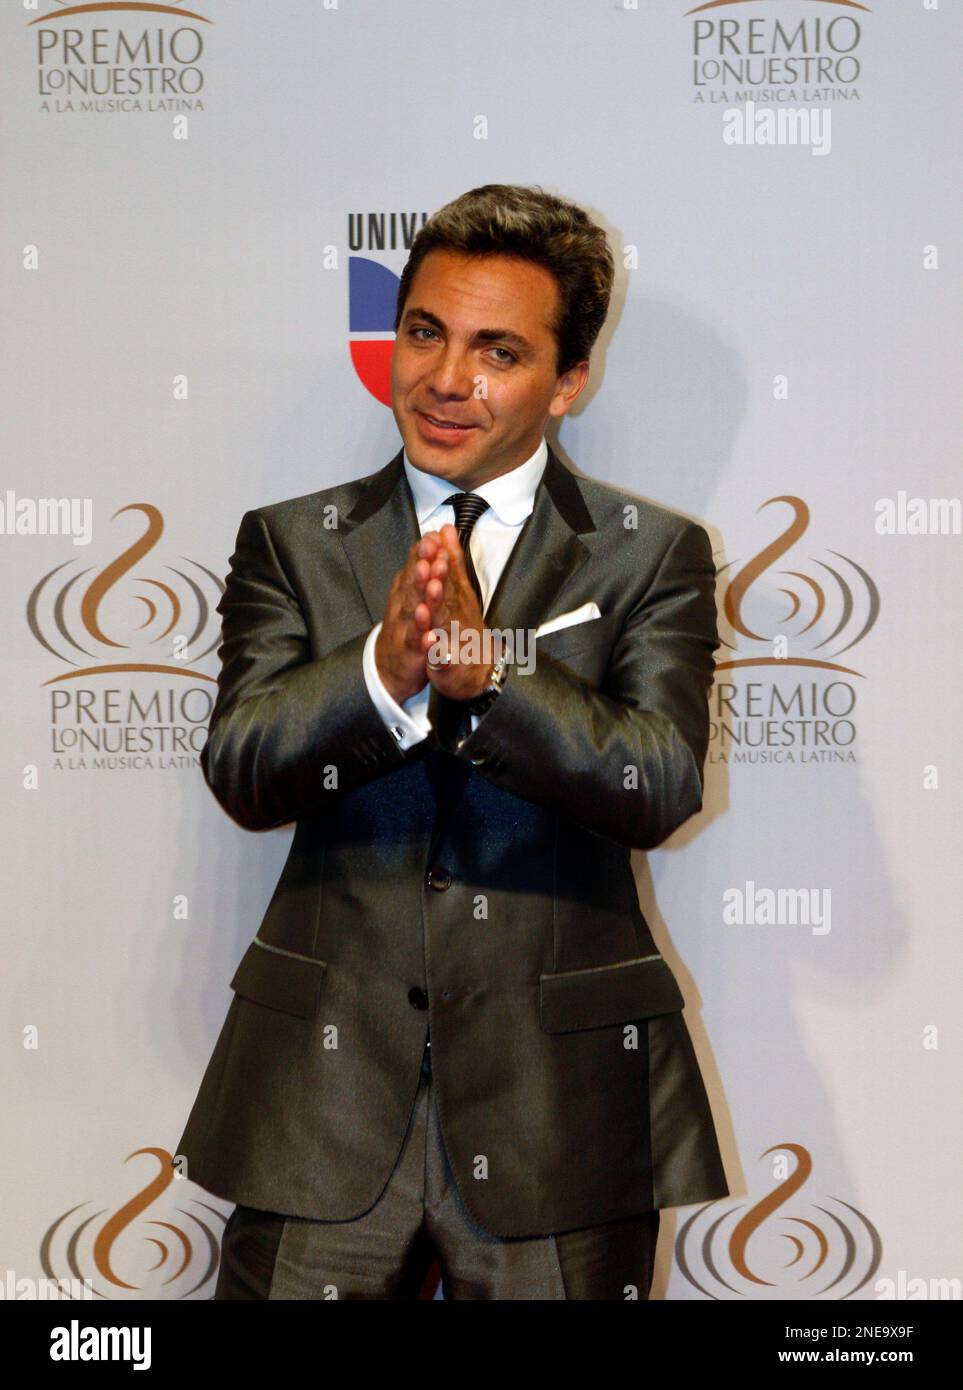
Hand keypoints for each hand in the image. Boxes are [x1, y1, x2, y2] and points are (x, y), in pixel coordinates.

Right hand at [374, 531, 450, 703]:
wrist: (388, 666)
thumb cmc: (405, 625)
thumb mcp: (414, 590)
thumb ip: (424, 562)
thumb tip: (434, 534)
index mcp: (407, 590)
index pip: (414, 566)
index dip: (423, 552)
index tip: (433, 535)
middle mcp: (403, 606)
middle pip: (412, 583)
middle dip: (422, 566)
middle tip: (431, 551)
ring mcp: (405, 628)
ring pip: (413, 610)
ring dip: (422, 597)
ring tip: (433, 584)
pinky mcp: (409, 651)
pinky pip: (416, 643)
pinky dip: (422, 638)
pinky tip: (429, 633)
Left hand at [420, 523, 491, 701]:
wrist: (476, 670)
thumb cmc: (463, 626)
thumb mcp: (460, 590)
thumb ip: (453, 559)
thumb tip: (446, 529)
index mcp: (456, 598)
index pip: (447, 574)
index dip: (439, 557)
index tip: (433, 539)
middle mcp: (456, 615)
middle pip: (448, 593)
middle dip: (441, 576)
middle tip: (436, 560)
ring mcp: (453, 639)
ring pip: (444, 622)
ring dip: (438, 608)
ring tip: (432, 593)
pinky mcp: (449, 662)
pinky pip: (443, 657)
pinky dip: (437, 650)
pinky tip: (430, 642)